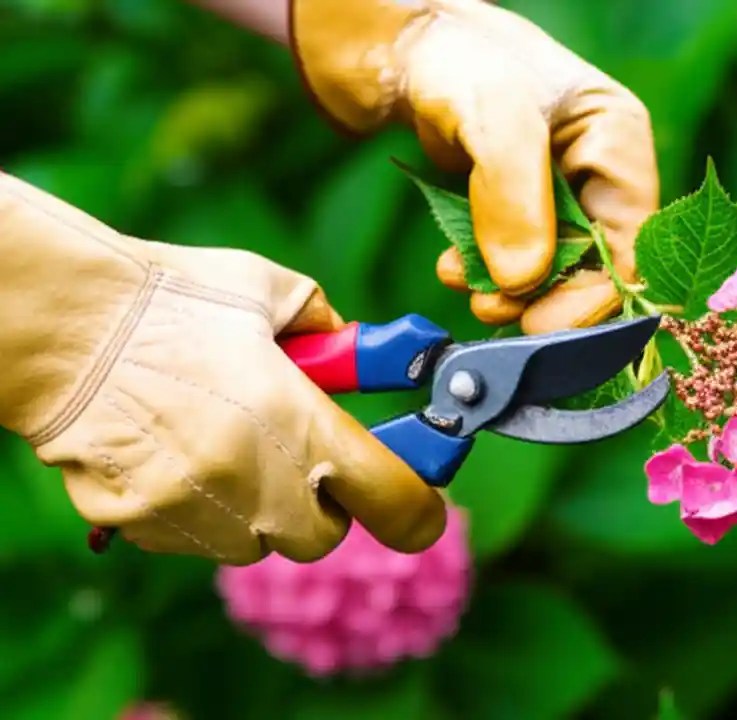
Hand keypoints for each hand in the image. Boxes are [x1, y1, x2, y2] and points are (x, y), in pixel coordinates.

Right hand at [0, 173, 445, 564]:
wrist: (63, 325)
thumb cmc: (172, 300)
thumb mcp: (272, 293)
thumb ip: (333, 331)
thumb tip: (363, 352)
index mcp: (301, 426)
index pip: (394, 502)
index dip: (414, 504)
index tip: (417, 495)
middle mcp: (257, 484)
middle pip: (322, 537)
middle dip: (322, 503)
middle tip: (300, 456)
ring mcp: (196, 512)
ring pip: (255, 543)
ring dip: (259, 510)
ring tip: (226, 443)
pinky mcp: (143, 526)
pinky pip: (194, 539)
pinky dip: (201, 511)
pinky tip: (176, 454)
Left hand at [288, 0, 659, 333]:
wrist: (399, 48)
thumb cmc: (459, 61)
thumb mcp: (493, 117)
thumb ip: (513, 197)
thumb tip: (522, 280)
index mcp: (619, 144)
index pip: (631, 246)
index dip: (594, 297)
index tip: (539, 325)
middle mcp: (601, 175)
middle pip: (596, 269)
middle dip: (545, 298)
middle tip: (490, 308)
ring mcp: (562, 196)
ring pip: (555, 274)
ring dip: (510, 292)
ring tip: (460, 281)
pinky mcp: (523, 210)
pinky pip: (519, 263)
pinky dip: (487, 276)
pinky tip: (453, 267)